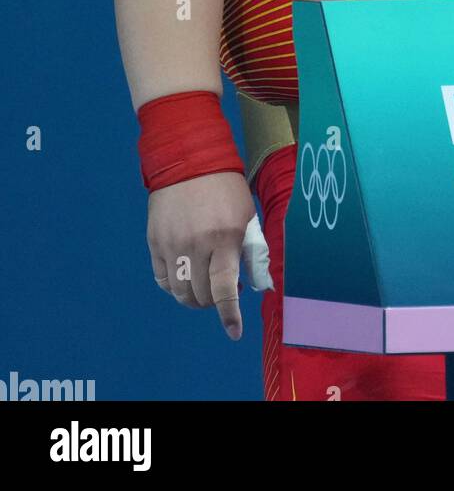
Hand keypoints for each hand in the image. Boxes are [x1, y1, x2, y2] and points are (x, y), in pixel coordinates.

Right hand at [147, 170, 256, 340]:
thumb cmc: (226, 189)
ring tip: (205, 284)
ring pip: (180, 292)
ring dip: (195, 297)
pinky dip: (175, 286)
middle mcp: (195, 244)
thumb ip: (254, 253)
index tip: (234, 331)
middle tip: (223, 289)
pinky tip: (187, 277)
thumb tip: (261, 287)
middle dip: (215, 301)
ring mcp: (171, 244)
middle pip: (201, 295)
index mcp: (224, 237)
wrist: (188, 159)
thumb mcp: (248, 216)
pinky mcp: (154, 242)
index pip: (224, 289)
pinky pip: (162, 279)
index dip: (229, 315)